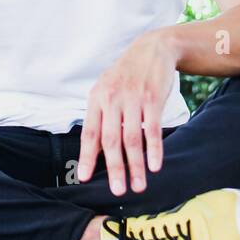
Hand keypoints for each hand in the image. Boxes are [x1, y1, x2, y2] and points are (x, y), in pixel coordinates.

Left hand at [77, 31, 177, 195]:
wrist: (152, 48)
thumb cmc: (127, 75)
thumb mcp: (107, 89)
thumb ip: (101, 117)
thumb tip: (96, 151)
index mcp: (96, 98)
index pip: (89, 133)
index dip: (87, 157)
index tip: (84, 178)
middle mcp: (112, 99)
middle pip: (111, 140)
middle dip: (114, 169)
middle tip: (117, 191)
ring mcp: (133, 98)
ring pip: (132, 139)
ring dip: (136, 166)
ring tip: (139, 186)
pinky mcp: (153, 98)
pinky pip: (152, 129)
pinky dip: (154, 150)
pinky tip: (155, 166)